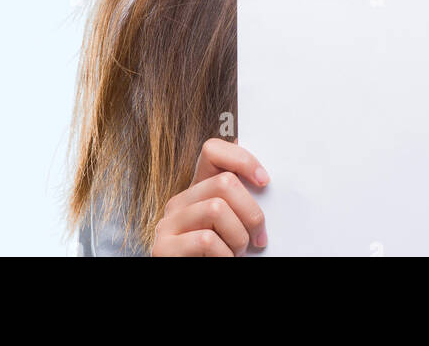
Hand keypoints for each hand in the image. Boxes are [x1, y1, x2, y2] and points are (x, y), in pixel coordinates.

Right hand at [151, 137, 269, 256]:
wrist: (193, 277)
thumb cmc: (218, 259)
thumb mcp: (232, 228)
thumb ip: (238, 205)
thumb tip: (261, 180)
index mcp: (196, 192)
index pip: (212, 150)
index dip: (242, 159)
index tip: (264, 181)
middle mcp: (179, 202)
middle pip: (224, 182)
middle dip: (252, 213)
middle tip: (257, 239)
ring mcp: (168, 225)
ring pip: (216, 208)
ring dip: (238, 238)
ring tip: (237, 254)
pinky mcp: (164, 249)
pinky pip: (206, 240)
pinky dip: (225, 255)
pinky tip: (225, 262)